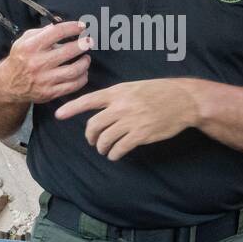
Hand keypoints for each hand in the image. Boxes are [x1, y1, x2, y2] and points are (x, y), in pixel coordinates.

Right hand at [0, 20, 91, 103]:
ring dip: (85, 62)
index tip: (82, 26)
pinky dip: (82, 78)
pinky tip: (83, 72)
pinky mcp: (49, 93)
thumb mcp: (25, 39)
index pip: (57, 32)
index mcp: (31, 47)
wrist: (9, 83)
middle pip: (69, 51)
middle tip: (89, 42)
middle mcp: (37, 63)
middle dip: (83, 44)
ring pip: (74, 70)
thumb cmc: (21, 57)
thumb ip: (43, 30)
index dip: (73, 27)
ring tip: (86, 58)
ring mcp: (44, 80)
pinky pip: (72, 86)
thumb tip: (61, 21)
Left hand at [54, 78, 200, 160]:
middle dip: (90, 136)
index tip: (58, 115)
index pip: (88, 100)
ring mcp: (131, 120)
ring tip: (105, 149)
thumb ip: (116, 97)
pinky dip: (114, 154)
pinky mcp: (141, 134)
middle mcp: (121, 106)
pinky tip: (116, 154)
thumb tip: (100, 107)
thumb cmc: (159, 92)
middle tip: (93, 140)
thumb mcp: (134, 87)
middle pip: (93, 125)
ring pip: (105, 139)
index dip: (71, 108)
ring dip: (102, 147)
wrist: (184, 99)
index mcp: (118, 92)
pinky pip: (119, 148)